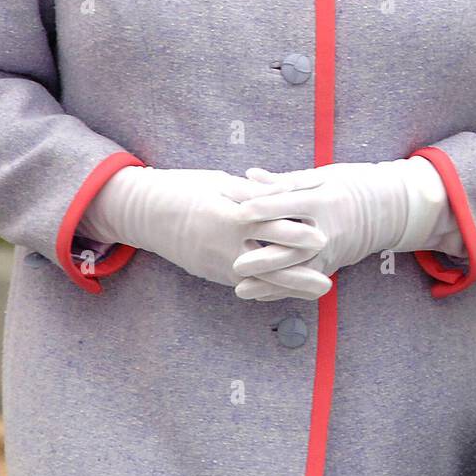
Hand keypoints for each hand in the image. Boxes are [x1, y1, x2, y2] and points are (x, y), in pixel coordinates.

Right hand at [81, 166, 332, 297]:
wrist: (146, 213)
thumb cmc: (184, 188)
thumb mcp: (219, 184)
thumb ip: (250, 193)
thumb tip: (281, 193)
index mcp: (226, 215)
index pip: (267, 226)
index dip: (295, 233)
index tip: (321, 238)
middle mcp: (223, 244)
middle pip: (268, 261)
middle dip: (299, 272)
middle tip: (328, 281)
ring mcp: (217, 262)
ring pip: (260, 280)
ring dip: (290, 287)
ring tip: (318, 291)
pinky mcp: (213, 272)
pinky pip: (247, 282)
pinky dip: (270, 287)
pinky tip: (291, 290)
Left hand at [223, 158, 462, 297]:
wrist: (386, 208)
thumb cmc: (345, 185)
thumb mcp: (317, 178)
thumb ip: (281, 181)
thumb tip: (248, 175)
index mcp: (323, 199)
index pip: (290, 204)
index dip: (264, 207)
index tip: (239, 212)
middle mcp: (328, 227)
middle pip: (294, 244)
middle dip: (265, 256)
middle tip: (236, 263)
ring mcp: (332, 249)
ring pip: (298, 270)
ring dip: (270, 282)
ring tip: (240, 288)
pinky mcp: (332, 265)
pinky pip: (305, 281)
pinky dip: (282, 290)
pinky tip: (258, 295)